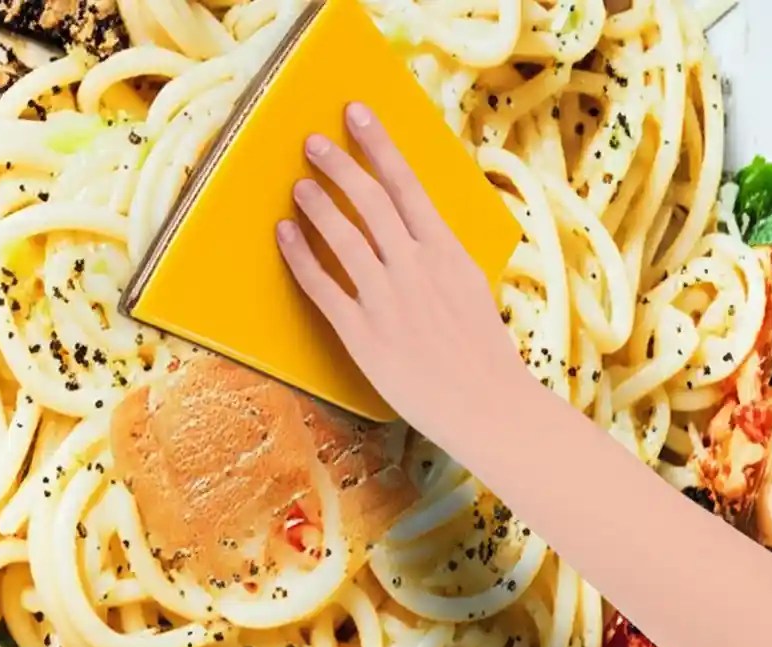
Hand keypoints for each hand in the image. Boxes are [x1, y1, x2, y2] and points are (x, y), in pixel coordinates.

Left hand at [275, 102, 534, 448]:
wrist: (488, 408)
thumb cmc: (483, 354)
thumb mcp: (472, 289)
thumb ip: (440, 258)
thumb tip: (414, 230)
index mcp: (449, 253)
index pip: (408, 184)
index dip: (379, 144)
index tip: (357, 113)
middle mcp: (416, 268)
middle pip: (371, 201)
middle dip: (339, 164)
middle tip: (313, 142)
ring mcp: (387, 300)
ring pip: (343, 237)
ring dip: (317, 204)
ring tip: (298, 185)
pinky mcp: (363, 334)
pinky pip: (323, 286)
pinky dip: (300, 256)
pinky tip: (284, 235)